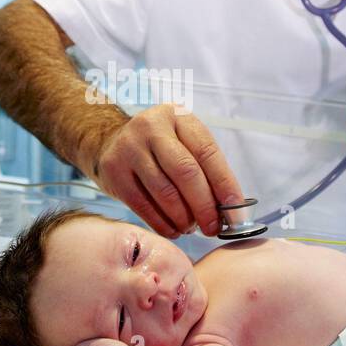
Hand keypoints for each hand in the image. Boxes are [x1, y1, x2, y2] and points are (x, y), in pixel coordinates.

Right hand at [91, 103, 245, 237]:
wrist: (111, 141)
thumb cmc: (159, 147)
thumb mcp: (183, 141)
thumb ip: (205, 168)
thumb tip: (230, 209)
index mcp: (177, 116)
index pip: (207, 152)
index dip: (224, 184)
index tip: (235, 210)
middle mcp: (151, 127)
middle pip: (185, 172)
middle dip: (204, 206)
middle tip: (213, 227)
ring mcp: (128, 148)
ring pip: (164, 192)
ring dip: (183, 218)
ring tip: (192, 227)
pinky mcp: (113, 170)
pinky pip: (143, 205)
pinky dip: (162, 224)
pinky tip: (173, 229)